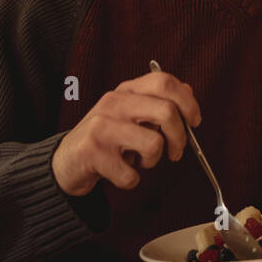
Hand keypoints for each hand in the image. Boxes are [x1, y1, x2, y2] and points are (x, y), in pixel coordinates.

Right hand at [51, 70, 200, 198]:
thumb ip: (157, 101)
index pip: (164, 81)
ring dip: (153, 161)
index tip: (195, 121)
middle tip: (175, 152)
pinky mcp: (93, 154)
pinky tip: (120, 172)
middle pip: (166, 112)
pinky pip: (132, 175)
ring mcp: (102, 127)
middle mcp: (113, 103)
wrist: (66, 161)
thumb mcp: (130, 112)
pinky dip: (132, 180)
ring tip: (138, 160)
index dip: (187, 101)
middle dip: (180, 137)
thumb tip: (188, 91)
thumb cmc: (106, 137)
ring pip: (154, 144)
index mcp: (126, 90)